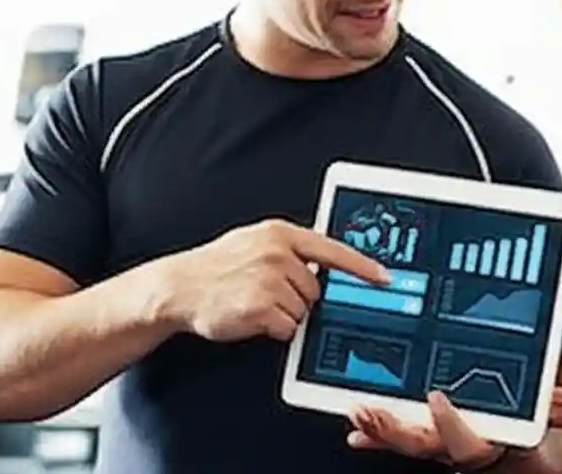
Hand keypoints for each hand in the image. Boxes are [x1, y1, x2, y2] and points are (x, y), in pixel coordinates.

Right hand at [162, 218, 389, 342]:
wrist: (178, 288)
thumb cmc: (214, 267)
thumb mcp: (253, 242)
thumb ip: (287, 249)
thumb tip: (321, 265)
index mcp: (279, 233)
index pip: (333, 249)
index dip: (362, 267)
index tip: (384, 278)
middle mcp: (277, 253)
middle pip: (317, 289)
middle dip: (299, 298)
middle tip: (268, 294)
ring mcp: (269, 280)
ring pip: (303, 311)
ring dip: (284, 314)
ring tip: (255, 303)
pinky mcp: (260, 307)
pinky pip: (287, 328)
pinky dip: (273, 329)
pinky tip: (252, 317)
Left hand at [347, 388, 561, 469]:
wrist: (544, 446)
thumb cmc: (552, 424)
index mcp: (501, 446)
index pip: (473, 445)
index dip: (452, 426)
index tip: (437, 397)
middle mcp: (469, 451)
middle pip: (429, 448)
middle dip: (398, 432)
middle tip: (372, 409)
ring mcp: (447, 445)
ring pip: (412, 444)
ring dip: (382, 430)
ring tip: (358, 411)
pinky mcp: (433, 436)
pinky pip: (403, 441)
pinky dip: (378, 436)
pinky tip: (358, 431)